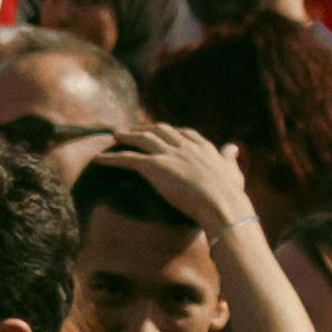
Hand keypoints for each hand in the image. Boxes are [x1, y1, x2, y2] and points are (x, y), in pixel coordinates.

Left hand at [99, 117, 266, 251]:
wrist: (221, 203)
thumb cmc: (229, 194)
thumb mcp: (233, 171)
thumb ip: (229, 158)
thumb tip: (233, 147)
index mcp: (203, 147)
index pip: (184, 133)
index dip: (170, 131)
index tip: (163, 131)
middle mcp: (184, 146)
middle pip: (160, 130)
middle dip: (145, 128)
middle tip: (132, 129)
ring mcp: (169, 154)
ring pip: (142, 139)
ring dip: (126, 136)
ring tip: (114, 135)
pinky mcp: (155, 166)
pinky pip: (128, 158)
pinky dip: (111, 157)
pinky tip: (98, 158)